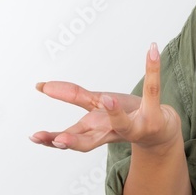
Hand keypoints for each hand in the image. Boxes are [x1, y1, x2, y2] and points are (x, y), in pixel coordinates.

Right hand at [30, 42, 181, 152]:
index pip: (70, 137)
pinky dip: (153, 70)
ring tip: (107, 99)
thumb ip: (73, 96)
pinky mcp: (154, 114)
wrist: (161, 129)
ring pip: (123, 122)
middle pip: (90, 142)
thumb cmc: (127, 117)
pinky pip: (154, 89)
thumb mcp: (97, 106)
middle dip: (73, 141)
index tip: (34, 136)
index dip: (51, 137)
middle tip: (57, 139)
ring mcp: (135, 126)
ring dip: (115, 112)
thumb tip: (43, 86)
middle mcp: (112, 132)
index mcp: (96, 130)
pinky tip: (151, 52)